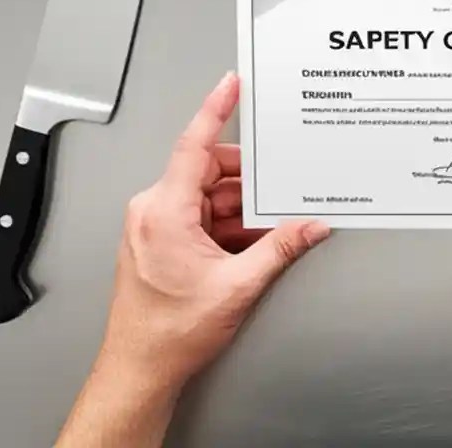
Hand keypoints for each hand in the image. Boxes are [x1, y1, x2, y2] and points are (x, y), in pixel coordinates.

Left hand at [59, 72, 329, 446]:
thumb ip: (280, 248)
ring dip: (241, 210)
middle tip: (280, 195)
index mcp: (164, 212)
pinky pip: (203, 215)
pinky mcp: (162, 238)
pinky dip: (230, 225)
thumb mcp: (237, 285)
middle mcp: (154, 211)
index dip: (216, 110)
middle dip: (249, 184)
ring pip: (210, 195)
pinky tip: (252, 243)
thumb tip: (310, 226)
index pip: (194, 145)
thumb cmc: (169, 332)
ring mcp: (156, 224)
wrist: (141, 367)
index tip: (231, 84)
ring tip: (267, 232)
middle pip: (210, 172)